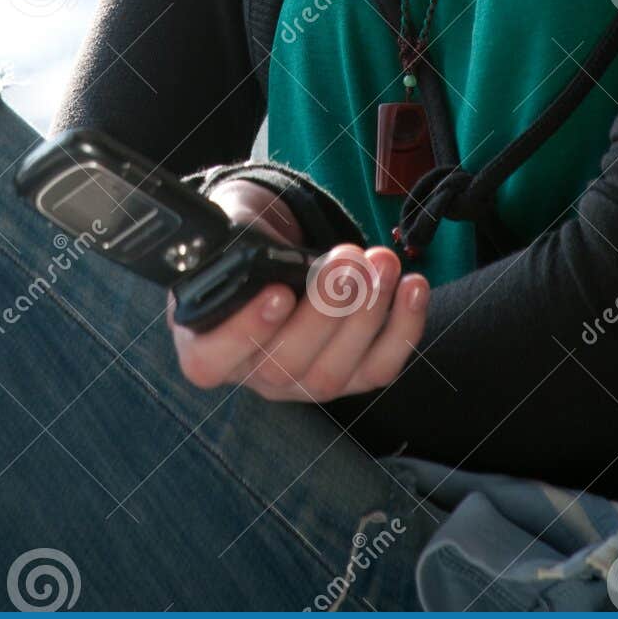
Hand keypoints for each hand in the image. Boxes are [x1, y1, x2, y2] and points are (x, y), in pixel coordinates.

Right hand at [166, 180, 428, 401]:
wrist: (275, 258)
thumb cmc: (242, 248)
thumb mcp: (224, 237)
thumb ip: (231, 241)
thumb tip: (252, 236)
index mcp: (206, 343)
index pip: (212, 359)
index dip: (245, 331)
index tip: (277, 292)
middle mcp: (252, 373)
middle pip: (286, 364)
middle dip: (325, 309)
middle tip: (347, 260)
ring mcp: (302, 382)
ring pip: (335, 372)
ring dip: (367, 314)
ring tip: (381, 261)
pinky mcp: (348, 377)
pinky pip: (378, 367)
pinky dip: (403, 328)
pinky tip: (412, 285)